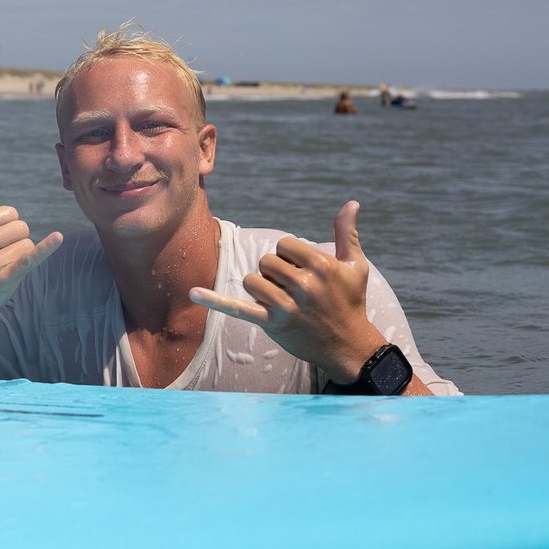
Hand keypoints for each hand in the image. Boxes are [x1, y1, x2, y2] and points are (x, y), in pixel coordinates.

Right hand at [0, 174, 62, 318]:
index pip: (11, 213)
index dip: (7, 226)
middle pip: (21, 227)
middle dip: (15, 240)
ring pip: (27, 244)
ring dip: (19, 255)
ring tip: (0, 267)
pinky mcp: (5, 278)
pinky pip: (29, 258)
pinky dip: (45, 248)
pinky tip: (58, 237)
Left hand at [189, 201, 384, 380]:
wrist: (349, 346)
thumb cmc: (351, 301)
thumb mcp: (355, 265)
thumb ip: (346, 233)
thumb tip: (350, 203)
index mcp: (321, 266)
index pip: (284, 244)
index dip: (289, 255)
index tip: (302, 270)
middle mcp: (303, 285)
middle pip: (266, 261)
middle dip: (276, 272)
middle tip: (294, 288)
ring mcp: (286, 306)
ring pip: (253, 280)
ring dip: (262, 287)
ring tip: (282, 299)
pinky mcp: (272, 323)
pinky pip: (238, 308)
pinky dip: (215, 301)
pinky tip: (193, 293)